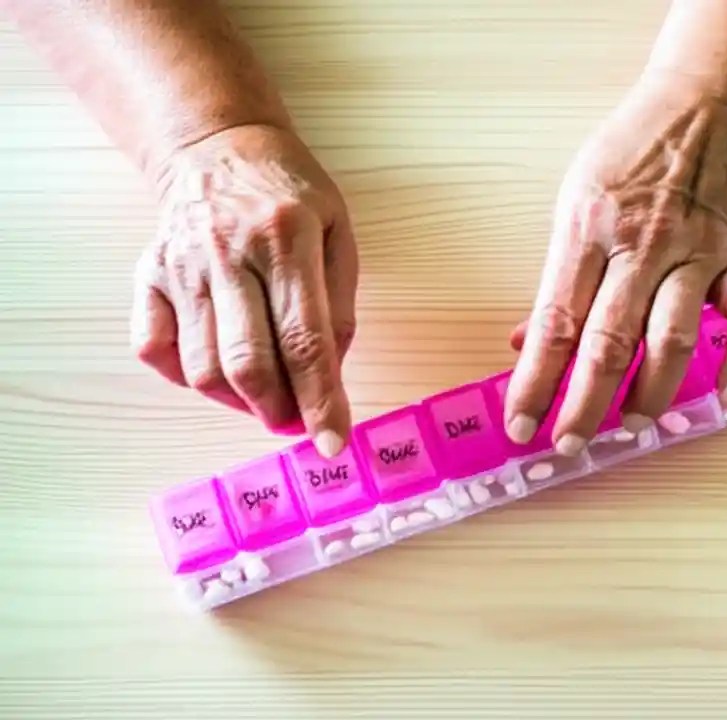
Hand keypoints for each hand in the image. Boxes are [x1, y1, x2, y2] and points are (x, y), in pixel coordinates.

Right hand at [130, 124, 357, 456]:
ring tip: (264, 397)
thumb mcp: (338, 234)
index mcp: (287, 239)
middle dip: (277, 410)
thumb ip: (339, 307)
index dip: (321, 400)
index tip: (332, 442)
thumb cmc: (290, 194)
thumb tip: (328, 378)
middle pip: (248, 363)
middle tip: (295, 421)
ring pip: (202, 368)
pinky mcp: (147, 274)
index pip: (304, 340)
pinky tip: (217, 369)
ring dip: (237, 402)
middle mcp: (227, 253)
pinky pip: (155, 350)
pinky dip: (187, 377)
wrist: (219, 146)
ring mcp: (180, 266)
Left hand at [503, 72, 726, 453]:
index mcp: (588, 232)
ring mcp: (696, 252)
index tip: (520, 424)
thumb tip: (526, 342)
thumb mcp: (576, 201)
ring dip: (653, 390)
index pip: (555, 320)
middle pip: (608, 340)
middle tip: (568, 445)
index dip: (536, 379)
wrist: (706, 105)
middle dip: (585, 402)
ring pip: (672, 336)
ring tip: (635, 427)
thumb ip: (558, 276)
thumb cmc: (633, 153)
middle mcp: (640, 247)